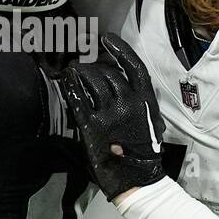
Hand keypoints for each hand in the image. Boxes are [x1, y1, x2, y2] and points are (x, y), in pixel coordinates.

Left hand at [61, 33, 165, 199]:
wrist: (137, 179)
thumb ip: (141, 101)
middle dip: (94, 66)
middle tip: (84, 66)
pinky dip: (71, 87)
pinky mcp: (92, 127)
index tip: (107, 38)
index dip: (120, 49)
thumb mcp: (152, 121)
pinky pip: (78, 99)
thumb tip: (127, 84)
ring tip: (73, 70)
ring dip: (80, 72)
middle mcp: (128, 103)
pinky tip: (66, 80)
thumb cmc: (145, 151)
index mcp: (146, 101)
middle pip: (107, 73)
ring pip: (92, 81)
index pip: (134, 67)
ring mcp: (110, 114)